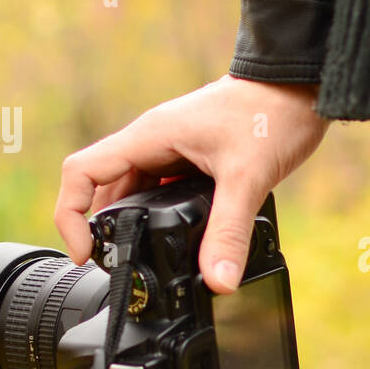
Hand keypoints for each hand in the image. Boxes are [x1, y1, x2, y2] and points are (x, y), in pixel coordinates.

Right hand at [54, 74, 327, 292]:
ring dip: (136, 225)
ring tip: (148, 261)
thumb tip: (218, 281)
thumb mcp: (247, 178)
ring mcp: (170, 150)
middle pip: (104, 190)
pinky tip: (183, 242)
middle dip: (106, 230)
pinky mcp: (191, 159)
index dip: (71, 215)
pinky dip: (164, 218)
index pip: (80, 172)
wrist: (298, 87)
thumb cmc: (270, 114)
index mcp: (148, 138)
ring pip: (135, 193)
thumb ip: (229, 231)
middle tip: (122, 268)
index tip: (85, 253)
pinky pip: (163, 192)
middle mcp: (152, 143)